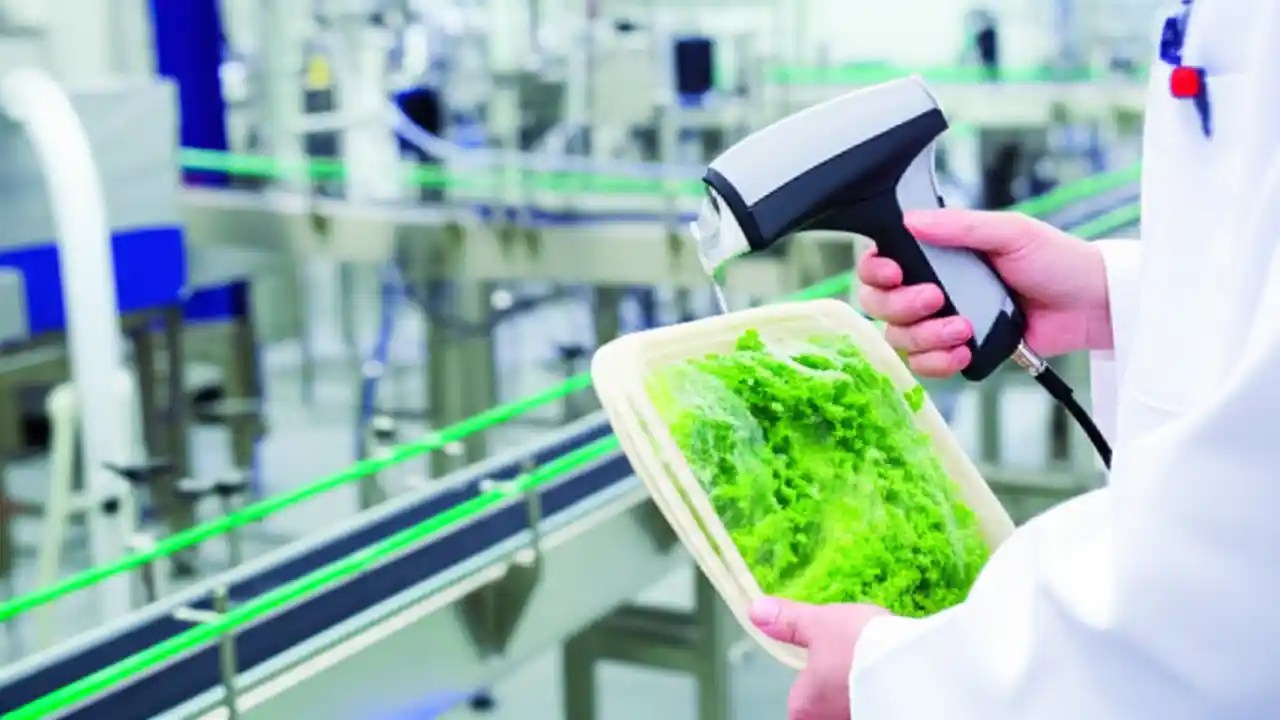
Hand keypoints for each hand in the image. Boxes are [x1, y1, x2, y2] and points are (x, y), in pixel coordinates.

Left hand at [751, 597, 889, 719]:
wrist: (914, 669)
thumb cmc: (858, 646)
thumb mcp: (821, 624)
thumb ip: (790, 623)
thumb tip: (755, 611)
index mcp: (803, 708)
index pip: (799, 706)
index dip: (811, 689)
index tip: (827, 667)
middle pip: (827, 711)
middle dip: (839, 693)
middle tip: (856, 667)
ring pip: (852, 708)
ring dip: (862, 696)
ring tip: (880, 671)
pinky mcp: (891, 719)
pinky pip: (877, 708)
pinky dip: (883, 696)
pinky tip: (899, 680)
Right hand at [857, 208, 1111, 376]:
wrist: (1090, 305)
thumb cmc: (1056, 260)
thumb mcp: (1010, 232)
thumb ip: (960, 226)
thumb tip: (911, 220)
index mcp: (937, 252)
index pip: (880, 262)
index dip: (875, 271)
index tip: (896, 273)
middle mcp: (932, 286)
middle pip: (879, 304)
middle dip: (901, 306)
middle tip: (936, 300)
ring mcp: (942, 321)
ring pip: (899, 338)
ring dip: (925, 337)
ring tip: (964, 330)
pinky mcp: (958, 351)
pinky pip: (924, 366)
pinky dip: (937, 363)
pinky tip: (964, 351)